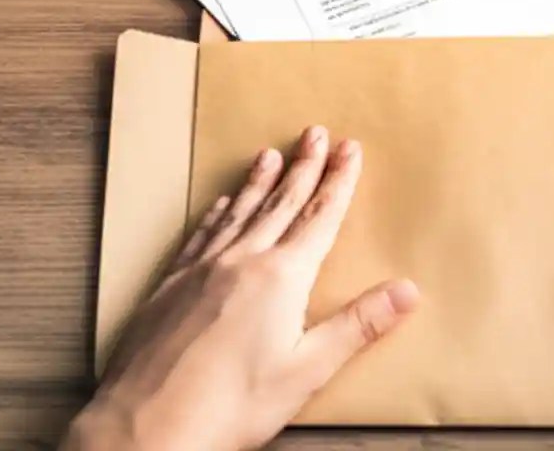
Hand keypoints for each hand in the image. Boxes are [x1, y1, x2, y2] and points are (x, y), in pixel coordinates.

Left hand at [63, 126, 418, 450]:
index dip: (338, 181)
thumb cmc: (230, 407)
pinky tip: (221, 204)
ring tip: (270, 154)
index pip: (320, 217)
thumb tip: (407, 290)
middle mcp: (241, 262)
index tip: (349, 148)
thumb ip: (357, 326)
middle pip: (281, 204)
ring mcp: (200, 272)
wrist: (146, 427)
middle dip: (303, 167)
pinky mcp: (170, 288)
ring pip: (238, 213)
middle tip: (315, 132)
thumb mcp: (307, 371)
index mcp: (281, 278)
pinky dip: (217, 214)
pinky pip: (201, 236)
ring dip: (259, 181)